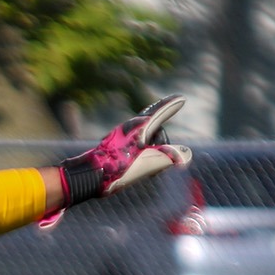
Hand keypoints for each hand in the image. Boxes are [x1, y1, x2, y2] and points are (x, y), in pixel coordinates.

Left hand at [52, 95, 190, 212]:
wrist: (89, 175)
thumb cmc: (117, 168)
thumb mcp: (148, 163)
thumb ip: (169, 156)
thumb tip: (185, 154)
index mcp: (139, 127)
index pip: (160, 113)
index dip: (171, 106)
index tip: (181, 98)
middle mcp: (130, 127)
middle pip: (156, 130)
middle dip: (162, 144)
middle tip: (158, 161)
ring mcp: (122, 135)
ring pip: (146, 140)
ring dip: (152, 152)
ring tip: (146, 170)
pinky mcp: (116, 145)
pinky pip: (137, 146)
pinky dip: (143, 155)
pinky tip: (137, 169)